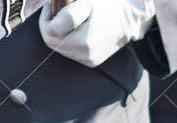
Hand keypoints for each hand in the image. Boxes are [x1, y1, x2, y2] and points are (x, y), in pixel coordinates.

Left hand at [40, 0, 154, 67]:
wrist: (131, 16)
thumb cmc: (110, 4)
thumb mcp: (88, 2)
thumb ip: (68, 13)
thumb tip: (52, 14)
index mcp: (84, 40)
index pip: (50, 32)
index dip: (46, 16)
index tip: (51, 5)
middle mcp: (86, 54)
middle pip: (52, 43)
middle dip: (49, 26)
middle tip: (54, 11)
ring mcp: (89, 60)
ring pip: (59, 49)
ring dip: (57, 34)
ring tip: (64, 19)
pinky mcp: (91, 61)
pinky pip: (70, 52)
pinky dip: (67, 40)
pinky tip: (73, 29)